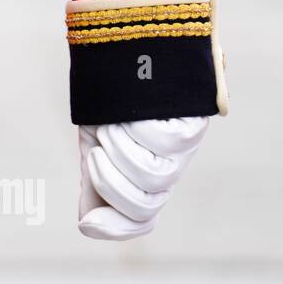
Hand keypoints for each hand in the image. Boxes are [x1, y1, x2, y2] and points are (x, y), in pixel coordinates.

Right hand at [77, 116, 207, 240]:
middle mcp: (167, 168)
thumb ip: (93, 185)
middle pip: (145, 206)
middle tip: (95, 154)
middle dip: (110, 185)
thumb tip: (89, 227)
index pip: (141, 219)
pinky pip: (163, 144)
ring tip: (113, 123)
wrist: (123, 54)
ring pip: (153, 176)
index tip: (88, 223)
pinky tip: (128, 110)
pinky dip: (135, 129)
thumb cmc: (109, 103)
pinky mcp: (194, 125)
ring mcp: (184, 149)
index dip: (117, 229)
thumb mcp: (93, 146)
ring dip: (120, 151)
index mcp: (141, 178)